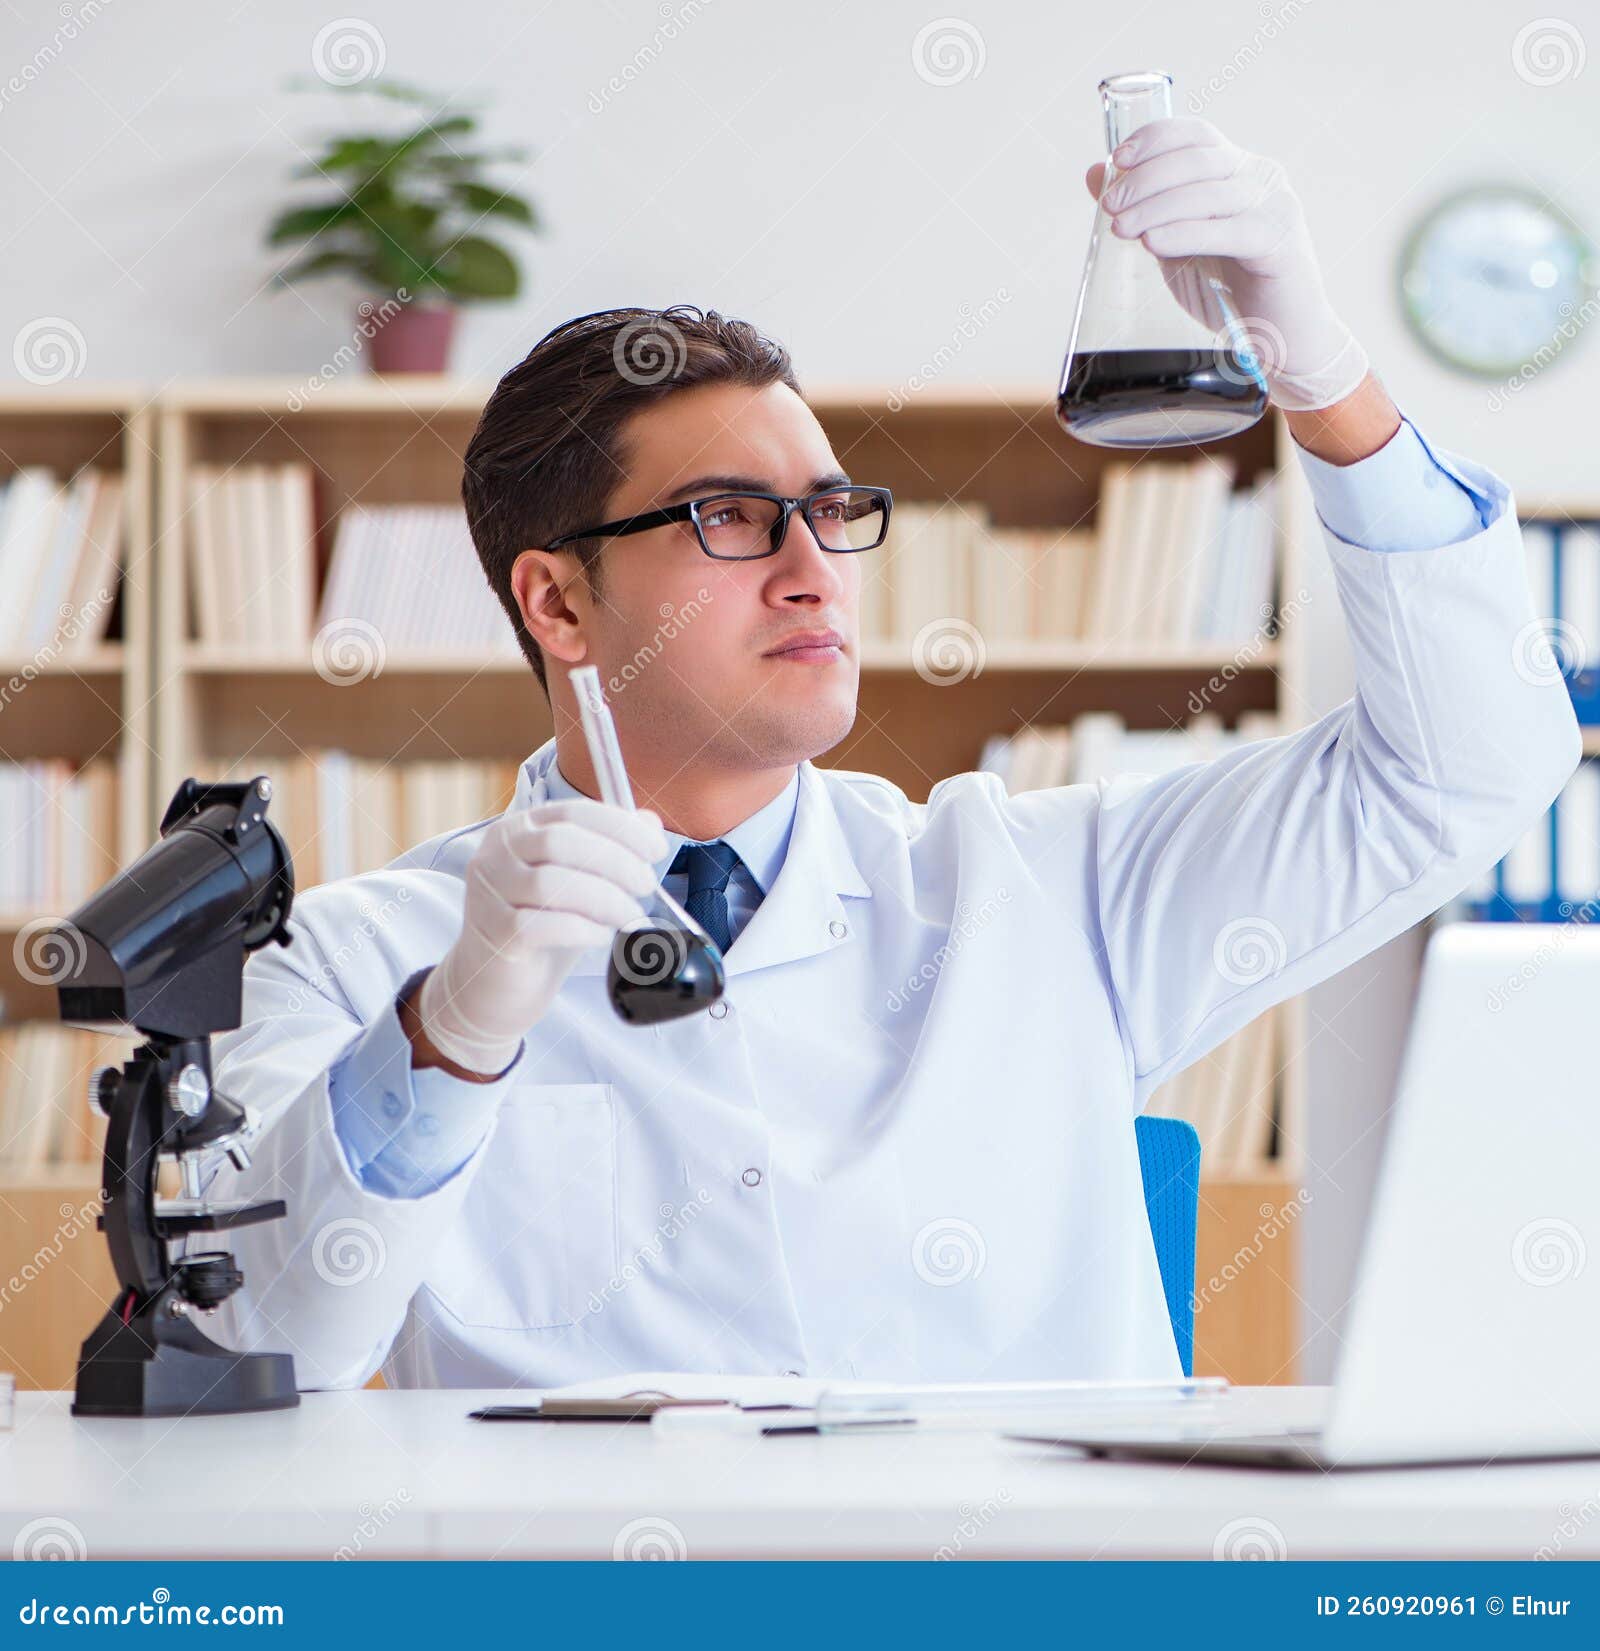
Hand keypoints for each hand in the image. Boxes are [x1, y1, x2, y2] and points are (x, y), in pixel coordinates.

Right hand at [417, 798, 668, 1075]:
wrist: (501, 984)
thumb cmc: (544, 925)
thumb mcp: (580, 880)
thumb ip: (610, 848)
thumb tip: (650, 824)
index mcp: (519, 828)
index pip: (574, 812)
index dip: (621, 827)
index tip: (656, 849)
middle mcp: (497, 853)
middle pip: (562, 842)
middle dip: (617, 862)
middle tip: (646, 886)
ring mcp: (490, 891)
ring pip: (552, 883)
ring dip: (605, 898)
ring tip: (630, 916)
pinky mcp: (493, 931)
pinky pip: (542, 925)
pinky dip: (582, 929)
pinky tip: (601, 936)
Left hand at [1085, 117, 1366, 411]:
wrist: (1278, 336)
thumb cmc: (1226, 290)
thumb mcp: (1175, 244)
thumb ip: (1144, 210)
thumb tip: (1096, 174)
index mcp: (1235, 171)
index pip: (1196, 135)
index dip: (1156, 139)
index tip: (1120, 159)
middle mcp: (1259, 178)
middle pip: (1198, 159)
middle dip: (1147, 179)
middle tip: (1112, 205)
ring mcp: (1274, 206)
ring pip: (1209, 193)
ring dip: (1158, 207)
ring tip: (1123, 227)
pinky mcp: (1279, 242)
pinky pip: (1229, 231)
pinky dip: (1187, 234)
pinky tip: (1155, 242)